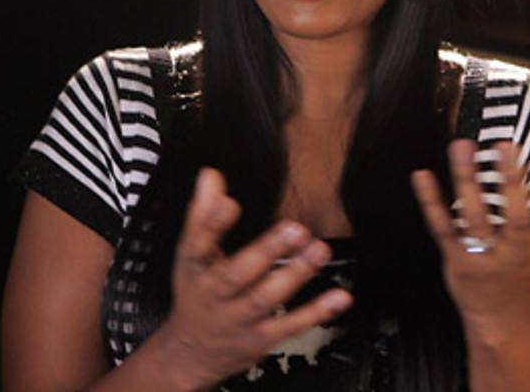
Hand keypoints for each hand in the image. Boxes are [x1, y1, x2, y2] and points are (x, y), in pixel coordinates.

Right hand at [150, 167, 353, 390]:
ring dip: (295, 274)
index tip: (230, 203)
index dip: (211, 224)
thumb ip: (203, 213)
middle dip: (266, 251)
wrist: (190, 353)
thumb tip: (210, 176)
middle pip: (236, 275)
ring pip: (265, 299)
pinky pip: (290, 326)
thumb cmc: (196, 292)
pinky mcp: (260, 339)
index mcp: (195, 270)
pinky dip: (316, 312)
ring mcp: (237, 320)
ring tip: (319, 250)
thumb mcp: (192, 254)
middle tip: (295, 228)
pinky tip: (339, 296)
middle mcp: (214, 296)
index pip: (196, 245)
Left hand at [411, 140, 529, 330]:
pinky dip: (431, 201)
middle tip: (505, 144)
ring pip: (475, 218)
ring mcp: (485, 255)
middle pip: (516, 217)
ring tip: (461, 145)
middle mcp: (517, 251)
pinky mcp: (457, 258)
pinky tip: (422, 174)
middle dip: (512, 181)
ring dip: (467, 180)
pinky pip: (442, 227)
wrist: (502, 314)